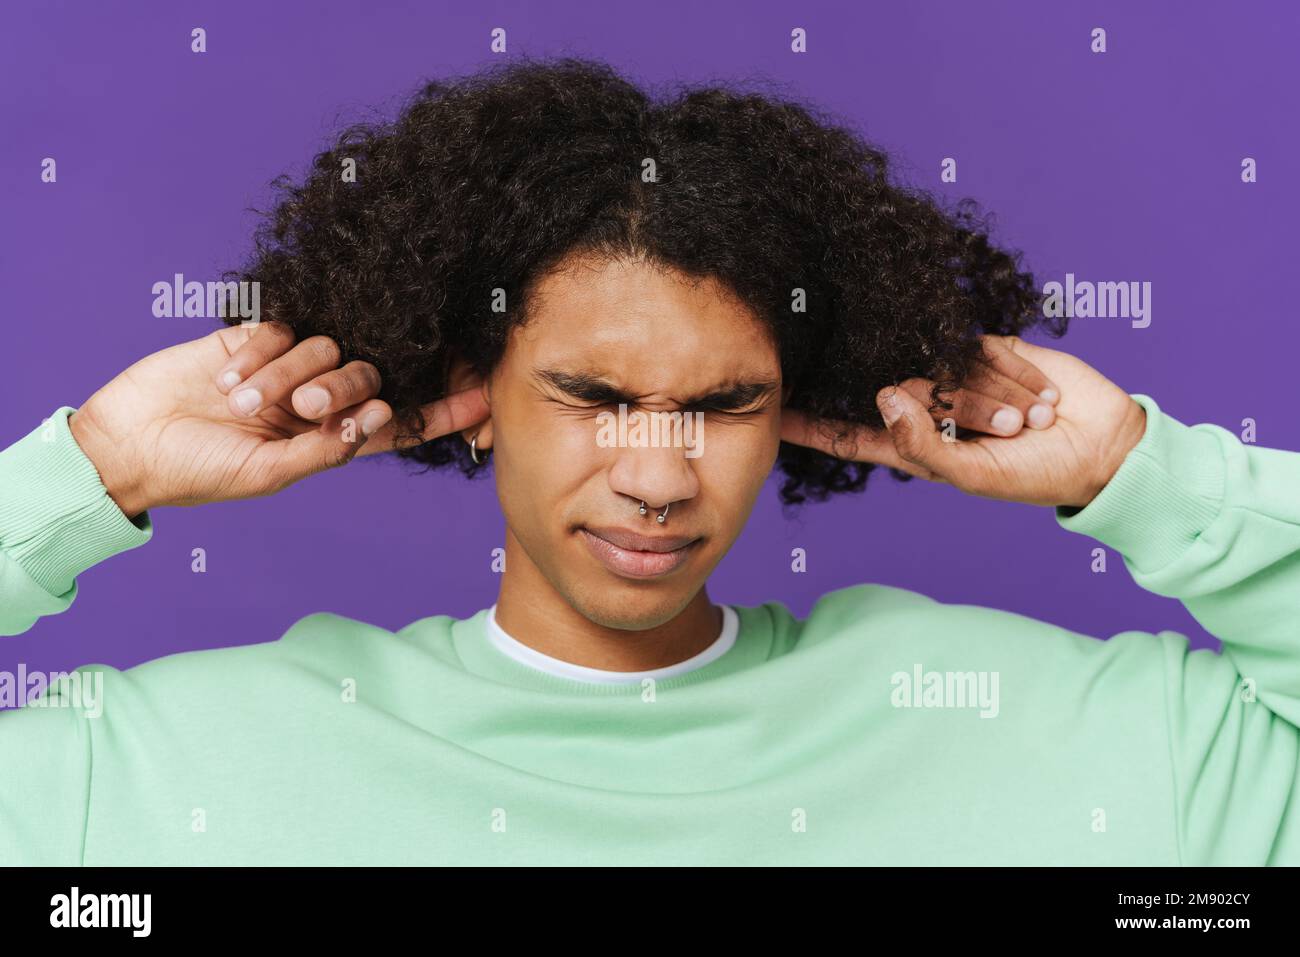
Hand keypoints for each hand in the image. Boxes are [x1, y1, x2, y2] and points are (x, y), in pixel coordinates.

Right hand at [68, 322, 489, 518]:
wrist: (127, 442)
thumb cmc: (197, 472)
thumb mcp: (266, 473)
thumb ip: (321, 449)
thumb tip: (370, 425)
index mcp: (328, 439)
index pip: (399, 423)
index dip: (442, 410)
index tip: (485, 396)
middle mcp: (314, 399)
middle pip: (368, 375)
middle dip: (343, 387)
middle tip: (300, 407)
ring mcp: (286, 366)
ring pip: (327, 345)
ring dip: (288, 373)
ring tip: (241, 400)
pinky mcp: (252, 337)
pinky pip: (283, 324)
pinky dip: (261, 351)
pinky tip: (229, 374)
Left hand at [780, 334, 1146, 508]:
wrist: (1103, 446)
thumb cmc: (1035, 475)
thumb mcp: (974, 474)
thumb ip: (923, 442)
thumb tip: (883, 396)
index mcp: (915, 448)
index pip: (849, 434)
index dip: (810, 424)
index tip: (770, 406)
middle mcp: (929, 409)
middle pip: (899, 390)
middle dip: (948, 407)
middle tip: (1004, 431)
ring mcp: (958, 377)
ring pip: (942, 368)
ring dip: (992, 399)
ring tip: (1029, 423)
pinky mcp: (990, 348)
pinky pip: (978, 347)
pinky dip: (1011, 374)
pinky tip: (1040, 397)